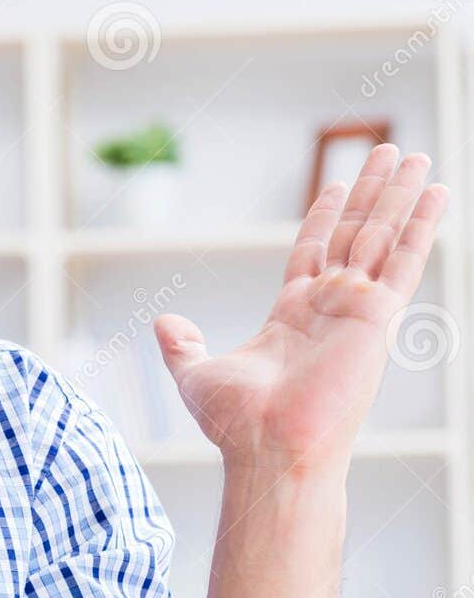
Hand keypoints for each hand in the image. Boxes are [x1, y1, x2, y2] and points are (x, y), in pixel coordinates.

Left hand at [153, 145, 448, 476]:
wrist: (267, 446)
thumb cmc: (236, 422)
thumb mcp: (196, 372)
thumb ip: (183, 345)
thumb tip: (163, 323)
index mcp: (294, 315)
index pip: (313, 251)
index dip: (324, 217)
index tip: (335, 184)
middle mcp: (331, 307)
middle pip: (354, 234)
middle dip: (370, 194)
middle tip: (385, 151)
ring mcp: (358, 309)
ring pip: (383, 237)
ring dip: (399, 195)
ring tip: (413, 155)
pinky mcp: (378, 316)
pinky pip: (406, 259)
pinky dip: (422, 224)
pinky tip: (435, 191)